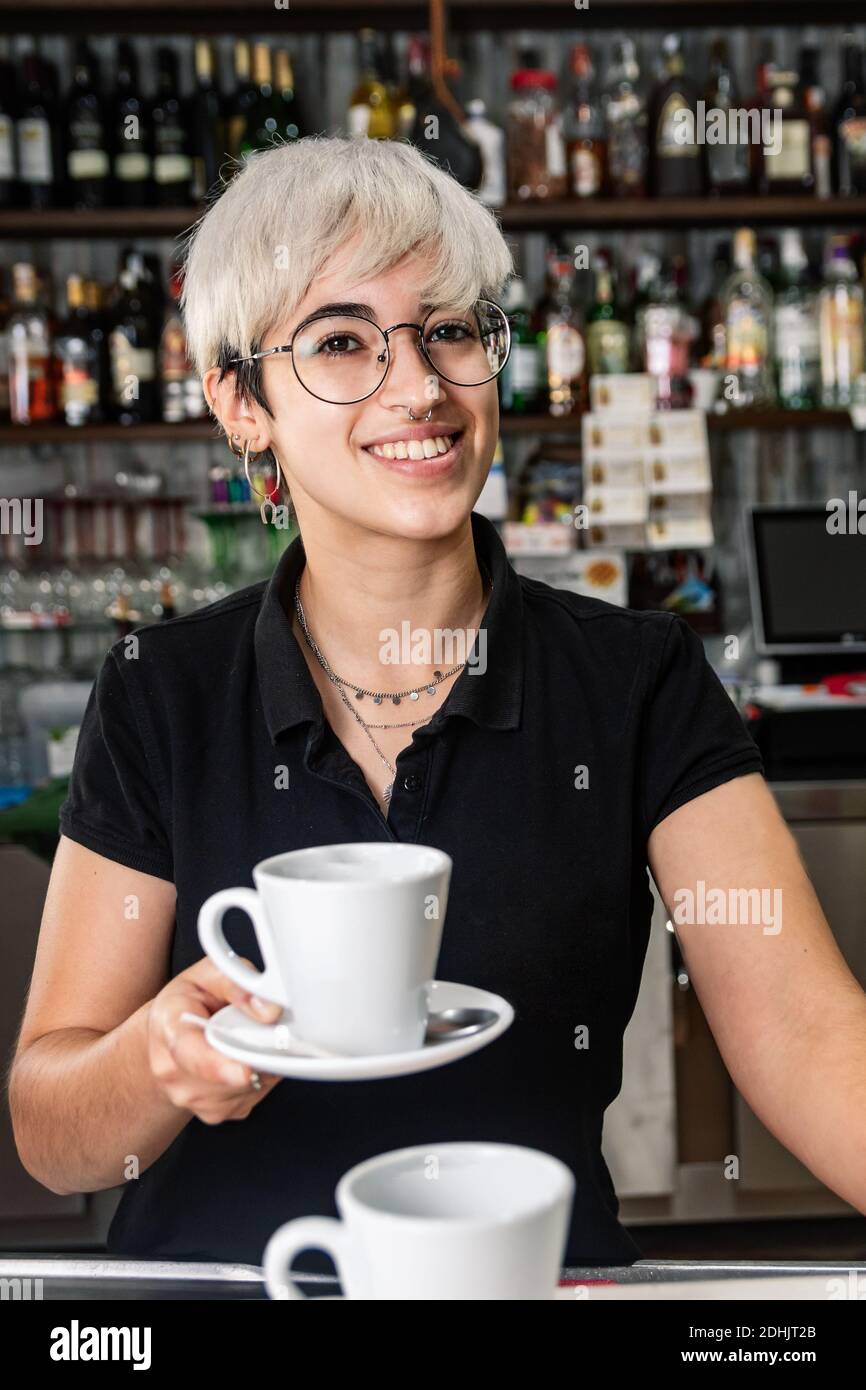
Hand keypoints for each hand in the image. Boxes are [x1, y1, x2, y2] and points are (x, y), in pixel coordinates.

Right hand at [147, 956, 282, 1123]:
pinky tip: (244, 1057)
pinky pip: (250, 1098)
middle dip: (255, 1054)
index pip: (190, 1053)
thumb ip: (236, 984)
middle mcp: (172, 1070)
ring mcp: (190, 1097)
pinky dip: (258, 1078)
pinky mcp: (212, 1113)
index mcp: (168, 1028)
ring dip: (259, 1065)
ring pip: (245, 1088)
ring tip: (245, 1040)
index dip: (218, 1065)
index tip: (244, 1071)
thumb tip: (268, 1010)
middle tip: (258, 1029)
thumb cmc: (190, 1000)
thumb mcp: (209, 974)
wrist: (167, 1034)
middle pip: (228, 1075)